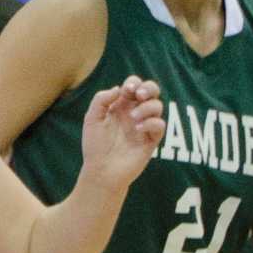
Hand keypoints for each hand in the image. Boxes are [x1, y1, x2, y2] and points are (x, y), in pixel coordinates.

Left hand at [78, 76, 166, 190]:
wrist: (102, 170)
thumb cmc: (95, 145)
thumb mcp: (92, 118)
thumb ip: (101, 100)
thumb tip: (118, 89)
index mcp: (120, 106)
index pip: (133, 86)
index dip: (133, 82)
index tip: (127, 89)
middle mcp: (134, 113)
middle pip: (152, 91)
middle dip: (148, 88)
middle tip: (138, 95)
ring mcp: (144, 125)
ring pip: (158, 106)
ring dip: (146, 107)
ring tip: (133, 118)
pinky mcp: (152, 139)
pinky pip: (160, 125)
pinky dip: (151, 123)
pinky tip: (138, 129)